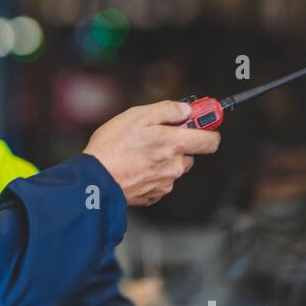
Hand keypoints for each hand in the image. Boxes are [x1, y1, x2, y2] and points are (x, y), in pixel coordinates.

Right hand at [84, 100, 220, 206]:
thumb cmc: (112, 147)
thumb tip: (185, 109)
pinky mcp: (153, 195)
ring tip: (138, 152)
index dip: (209, 128)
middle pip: (189, 153)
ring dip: (163, 159)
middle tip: (157, 135)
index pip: (211, 140)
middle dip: (178, 143)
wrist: (94, 180)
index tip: (203, 121)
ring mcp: (165, 183)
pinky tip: (134, 166)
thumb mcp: (138, 115)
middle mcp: (175, 166)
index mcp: (175, 144)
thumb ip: (167, 110)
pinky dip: (151, 173)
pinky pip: (160, 181)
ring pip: (173, 167)